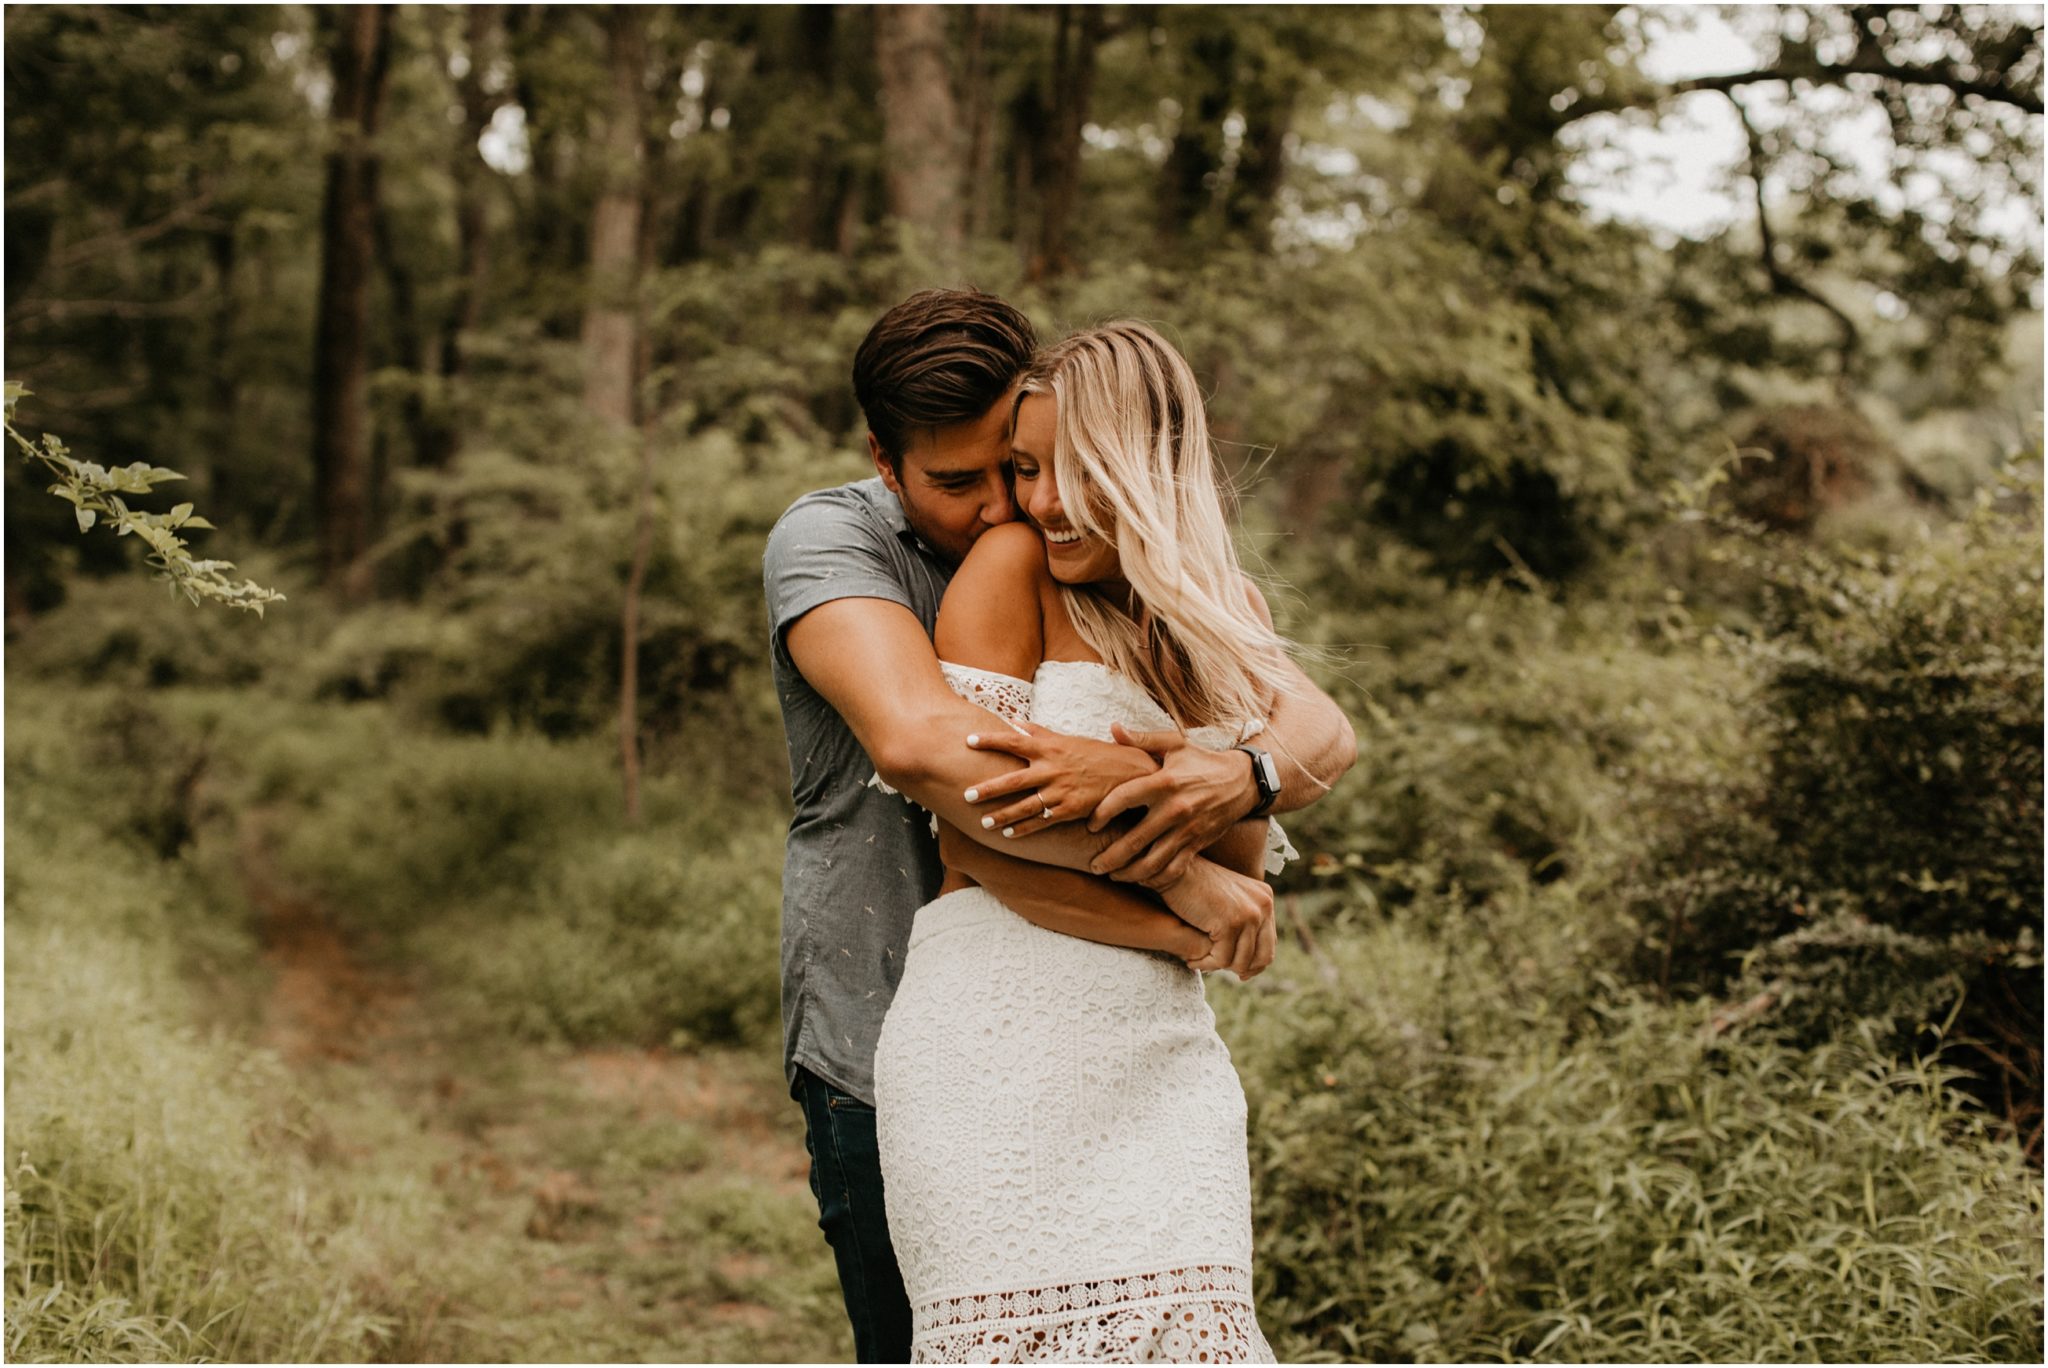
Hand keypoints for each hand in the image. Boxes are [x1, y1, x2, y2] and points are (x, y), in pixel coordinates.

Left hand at [962, 721, 1156, 838]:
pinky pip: (1042, 822)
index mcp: (1049, 747)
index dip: (989, 740)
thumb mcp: (1066, 739)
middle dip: (988, 789)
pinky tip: (1008, 835)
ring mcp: (1061, 791)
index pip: (1013, 740)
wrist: (1128, 772)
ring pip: (1025, 806)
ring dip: (1002, 815)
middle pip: (1013, 779)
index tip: (967, 740)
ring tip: (983, 822)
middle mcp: (1052, 769)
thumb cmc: (1094, 753)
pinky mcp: (1070, 810)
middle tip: (966, 796)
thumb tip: (1013, 722)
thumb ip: (1038, 733)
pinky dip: (1024, 829)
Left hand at [1087, 724, 1259, 884]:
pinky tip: (1140, 880)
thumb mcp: (1174, 744)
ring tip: (1113, 876)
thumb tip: (1113, 728)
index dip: (1102, 813)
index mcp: (1164, 782)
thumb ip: (1142, 740)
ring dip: (1129, 874)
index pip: (1123, 799)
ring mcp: (1187, 830)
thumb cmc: (1201, 761)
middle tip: (1093, 864)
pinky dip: (1155, 880)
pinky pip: (1173, 870)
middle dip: (1110, 857)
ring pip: (1153, 862)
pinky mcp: (1197, 844)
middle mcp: (1174, 809)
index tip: (1090, 825)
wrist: (1242, 782)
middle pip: (1135, 840)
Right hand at [1154, 858, 1275, 979]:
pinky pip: (1221, 959)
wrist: (1175, 870)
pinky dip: (1205, 964)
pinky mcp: (1230, 924)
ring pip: (1240, 962)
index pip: (1269, 943)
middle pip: (1262, 956)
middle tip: (1222, 971)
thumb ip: (1243, 921)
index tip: (1240, 974)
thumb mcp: (1228, 900)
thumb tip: (1250, 963)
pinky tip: (1191, 960)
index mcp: (1265, 899)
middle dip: (1241, 969)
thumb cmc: (1194, 885)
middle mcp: (1263, 905)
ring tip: (1198, 961)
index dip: (1255, 963)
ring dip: (1218, 966)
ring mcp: (1248, 914)